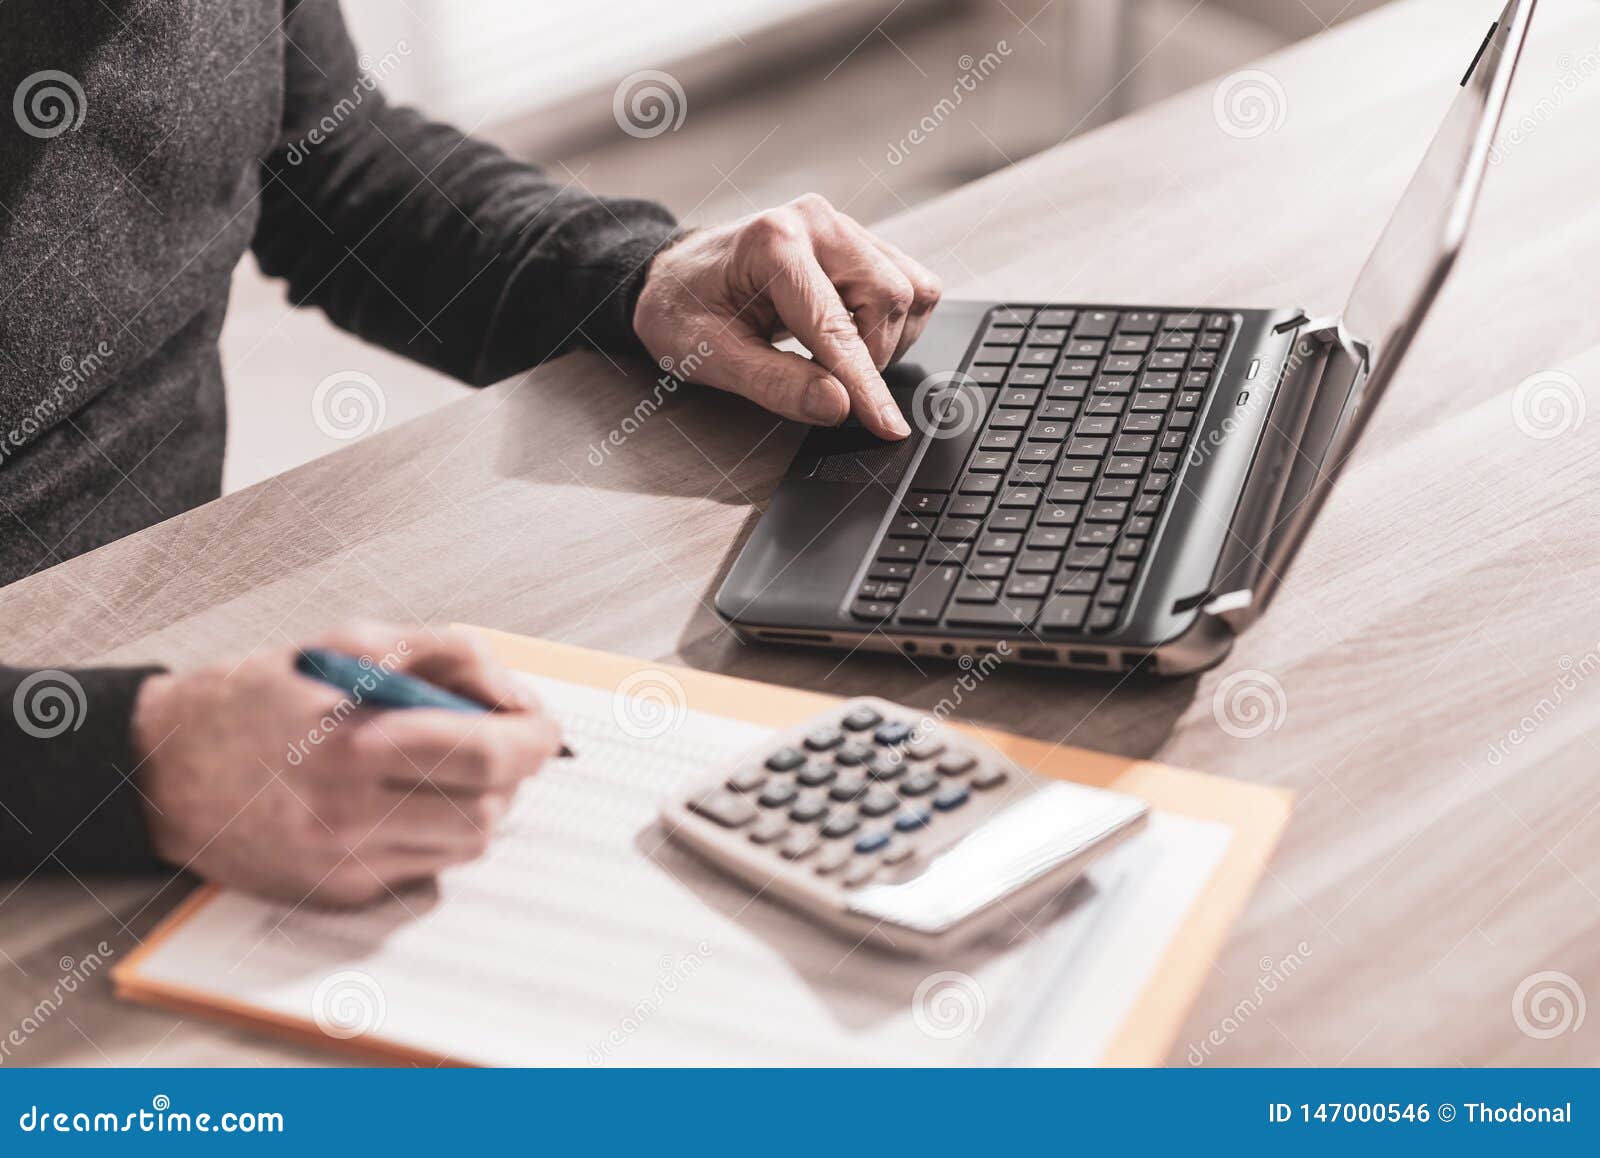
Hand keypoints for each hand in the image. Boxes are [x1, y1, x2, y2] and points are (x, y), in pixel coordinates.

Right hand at [131, 623, 561, 904]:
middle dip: (515, 769)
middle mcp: (349, 812)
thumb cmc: (257, 699)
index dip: (534, 736)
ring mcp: (344, 861)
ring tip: (444, 767)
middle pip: (490, 804)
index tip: (539, 721)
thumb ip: (444, 656)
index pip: (489, 752)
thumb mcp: (349, 644)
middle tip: (504, 741)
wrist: (162, 770)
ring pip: (469, 841)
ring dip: (480, 801)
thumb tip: (514, 696)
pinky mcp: (339, 892)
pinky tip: (404, 800)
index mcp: (353, 741)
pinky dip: (437, 832)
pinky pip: (429, 867)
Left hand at [633, 193, 941, 438]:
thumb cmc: (683, 310)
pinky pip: (912, 284)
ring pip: (911, 290)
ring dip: (887, 340)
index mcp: (773, 242)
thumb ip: (776, 383)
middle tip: (827, 383)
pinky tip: (854, 338)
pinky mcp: (859, 243)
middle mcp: (816, 222)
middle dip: (871, 358)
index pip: (835, 325)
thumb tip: (838, 405)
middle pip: (890, 297)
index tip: (886, 425)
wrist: (675, 277)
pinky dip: (896, 324)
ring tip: (835, 358)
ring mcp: (842, 227)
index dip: (864, 383)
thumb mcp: (712, 356)